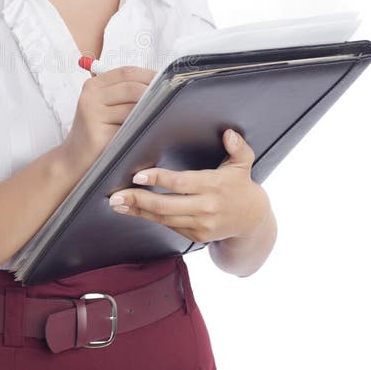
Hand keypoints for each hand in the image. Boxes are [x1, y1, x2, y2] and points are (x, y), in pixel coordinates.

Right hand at [60, 66, 156, 176]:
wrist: (72, 160)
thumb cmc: (95, 133)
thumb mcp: (104, 107)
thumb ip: (125, 94)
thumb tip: (160, 85)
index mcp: (94, 85)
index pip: (127, 72)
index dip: (150, 75)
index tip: (167, 82)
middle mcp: (91, 96)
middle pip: (132, 87)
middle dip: (154, 94)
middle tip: (170, 102)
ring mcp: (92, 114)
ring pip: (133, 107)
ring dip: (151, 113)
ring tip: (163, 118)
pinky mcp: (98, 134)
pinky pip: (129, 128)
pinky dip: (142, 130)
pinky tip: (148, 134)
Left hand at [107, 129, 270, 243]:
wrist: (252, 220)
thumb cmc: (241, 185)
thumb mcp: (244, 163)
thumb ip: (238, 147)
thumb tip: (229, 133)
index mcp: (214, 186)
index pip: (182, 183)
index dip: (159, 179)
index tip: (139, 175)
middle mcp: (206, 207)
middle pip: (167, 205)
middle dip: (139, 200)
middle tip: (117, 195)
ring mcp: (201, 224)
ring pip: (164, 219)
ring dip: (138, 211)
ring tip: (118, 204)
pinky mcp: (196, 236)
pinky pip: (168, 226)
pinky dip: (150, 218)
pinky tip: (134, 211)